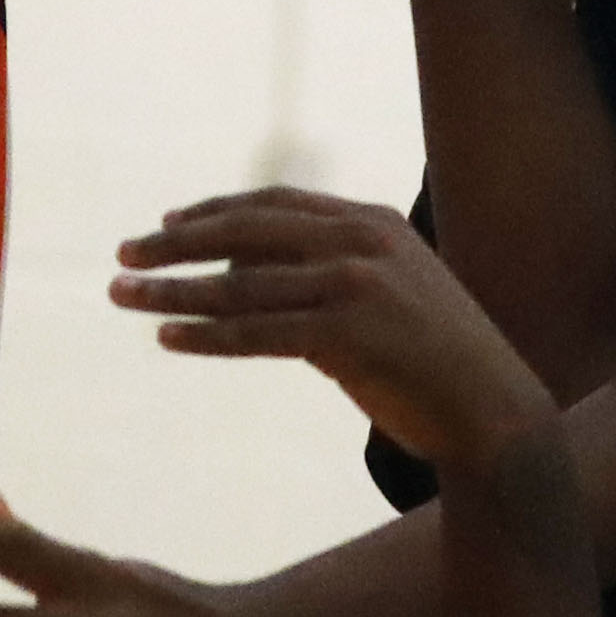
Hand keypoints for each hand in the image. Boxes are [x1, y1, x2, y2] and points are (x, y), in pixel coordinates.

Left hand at [114, 187, 563, 477]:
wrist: (493, 413)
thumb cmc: (433, 363)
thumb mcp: (384, 296)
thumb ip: (321, 275)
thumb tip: (238, 274)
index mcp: (372, 223)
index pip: (274, 203)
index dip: (214, 211)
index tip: (165, 224)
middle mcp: (362, 243)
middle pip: (246, 232)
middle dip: (176, 243)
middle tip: (122, 254)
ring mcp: (356, 286)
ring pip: (241, 284)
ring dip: (173, 289)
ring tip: (122, 295)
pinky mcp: (348, 335)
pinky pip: (257, 332)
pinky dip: (205, 334)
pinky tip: (166, 337)